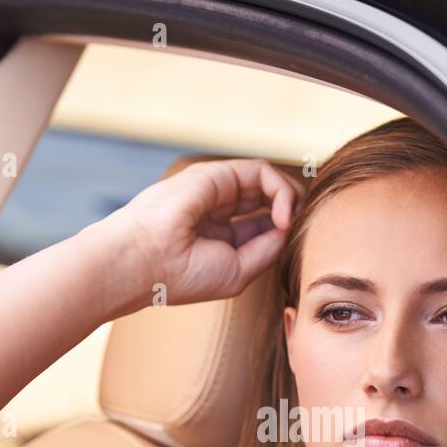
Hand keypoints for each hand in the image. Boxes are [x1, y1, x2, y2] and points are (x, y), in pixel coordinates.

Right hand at [112, 158, 306, 306]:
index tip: (297, 247)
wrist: (144, 261)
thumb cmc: (183, 274)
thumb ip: (267, 248)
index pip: (266, 225)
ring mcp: (219, 190)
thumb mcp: (238, 270)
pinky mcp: (217, 174)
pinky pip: (261, 172)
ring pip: (269, 183)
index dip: (287, 232)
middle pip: (270, 200)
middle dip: (294, 212)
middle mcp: (221, 210)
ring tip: (290, 222)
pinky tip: (281, 213)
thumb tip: (290, 229)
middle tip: (302, 229)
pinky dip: (280, 190)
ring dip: (291, 200)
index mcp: (221, 236)